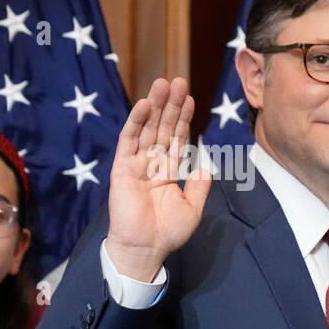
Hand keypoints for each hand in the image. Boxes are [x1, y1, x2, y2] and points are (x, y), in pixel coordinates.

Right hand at [106, 77, 212, 281]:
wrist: (147, 248)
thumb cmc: (168, 232)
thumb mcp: (192, 207)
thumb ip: (199, 186)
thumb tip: (206, 168)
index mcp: (168, 170)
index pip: (176, 138)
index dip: (183, 118)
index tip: (191, 98)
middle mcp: (152, 162)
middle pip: (162, 127)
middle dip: (171, 104)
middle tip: (179, 80)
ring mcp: (136, 163)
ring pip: (147, 128)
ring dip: (155, 105)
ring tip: (164, 83)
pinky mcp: (122, 168)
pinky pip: (129, 141)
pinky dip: (136, 122)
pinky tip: (145, 105)